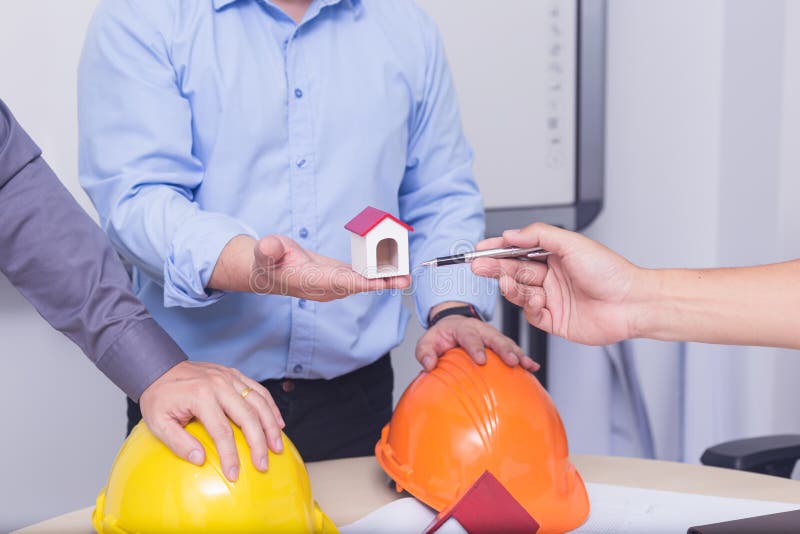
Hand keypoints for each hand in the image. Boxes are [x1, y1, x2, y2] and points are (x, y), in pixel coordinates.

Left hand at [139, 361, 284, 481]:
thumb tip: (200, 459)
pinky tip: (278, 422)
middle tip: (263, 464)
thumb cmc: (159, 397)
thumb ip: (178, 443)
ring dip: (271, 425)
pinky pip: (259, 390)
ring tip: (276, 446)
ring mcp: (229, 377)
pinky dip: (271, 407)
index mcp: (201, 396)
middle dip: (259, 443)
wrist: (159, 368)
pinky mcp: (234, 374)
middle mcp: (219, 384)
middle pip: (248, 416)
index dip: (231, 455)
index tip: (234, 474)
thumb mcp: (158, 423)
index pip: (222, 431)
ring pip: (259, 401)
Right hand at [209, 234, 410, 300]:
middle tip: (405, 277)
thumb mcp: (264, 252)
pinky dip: (377, 272)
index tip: (380, 282)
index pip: (339, 283)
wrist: (268, 271)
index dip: (360, 282)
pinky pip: (361, 276)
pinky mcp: (338, 276)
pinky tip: (394, 267)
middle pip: (357, 285)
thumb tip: (269, 246)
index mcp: (311, 281)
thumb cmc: (266, 261)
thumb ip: (267, 250)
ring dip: (385, 279)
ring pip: (362, 282)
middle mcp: (326, 287)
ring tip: (407, 274)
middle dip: (381, 283)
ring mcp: (333, 284)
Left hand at [416, 303, 539, 370]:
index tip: (481, 360)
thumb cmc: (440, 337)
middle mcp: (481, 330)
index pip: (469, 336)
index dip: (476, 347)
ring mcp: (493, 336)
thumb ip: (425, 353)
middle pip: (495, 337)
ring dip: (518, 353)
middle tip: (512, 361)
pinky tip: (534, 368)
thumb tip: (429, 366)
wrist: (453, 325)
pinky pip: (514, 350)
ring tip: (528, 365)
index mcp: (463, 328)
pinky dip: (524, 358)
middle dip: (504, 349)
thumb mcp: (427, 342)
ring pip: (508, 343)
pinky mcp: (500, 344)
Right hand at [470, 223, 643, 344]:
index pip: (518, 251)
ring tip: (506, 282)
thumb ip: (538, 235)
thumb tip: (511, 235)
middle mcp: (552, 277)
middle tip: (478, 266)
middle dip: (495, 267)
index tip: (481, 248)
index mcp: (555, 256)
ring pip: (520, 292)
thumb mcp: (571, 243)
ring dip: (511, 287)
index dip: (498, 249)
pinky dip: (529, 307)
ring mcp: (553, 299)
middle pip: (514, 271)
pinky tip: (536, 300)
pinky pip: (531, 314)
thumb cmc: (610, 272)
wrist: (631, 303)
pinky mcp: (555, 320)